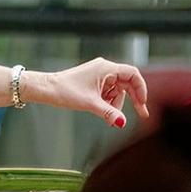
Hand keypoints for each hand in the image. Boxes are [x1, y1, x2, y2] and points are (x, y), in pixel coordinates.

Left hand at [29, 58, 149, 128]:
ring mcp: (99, 74)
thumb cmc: (66, 92)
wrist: (47, 89)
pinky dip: (109, 102)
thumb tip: (123, 123)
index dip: (141, 89)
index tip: (143, 103)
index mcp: (106, 68)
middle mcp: (105, 68)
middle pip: (128, 83)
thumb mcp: (90, 104)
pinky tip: (103, 111)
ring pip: (118, 90)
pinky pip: (108, 91)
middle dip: (133, 99)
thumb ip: (108, 113)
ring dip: (117, 103)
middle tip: (141, 115)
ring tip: (108, 116)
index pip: (133, 74)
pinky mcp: (94, 81)